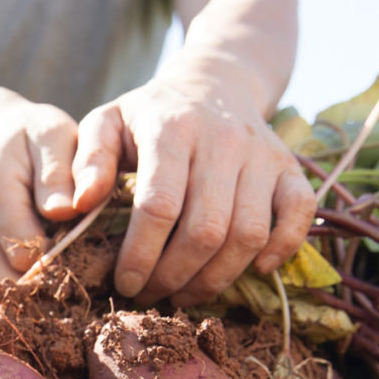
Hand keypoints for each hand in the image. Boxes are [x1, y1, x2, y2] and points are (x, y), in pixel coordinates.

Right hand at [0, 90, 79, 285]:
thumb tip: (65, 211)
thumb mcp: (52, 135)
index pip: (29, 253)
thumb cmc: (32, 136)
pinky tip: (45, 277)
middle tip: (82, 268)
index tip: (89, 248)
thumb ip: (59, 172)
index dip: (64, 258)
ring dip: (33, 294)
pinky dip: (20, 294)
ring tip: (63, 275)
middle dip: (48, 283)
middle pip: (11, 282)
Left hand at [71, 54, 315, 305]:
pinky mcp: (291, 168)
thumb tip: (78, 205)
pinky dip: (282, 249)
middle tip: (151, 296)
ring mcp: (263, 155)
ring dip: (215, 278)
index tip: (124, 283)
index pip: (159, 206)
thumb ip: (87, 161)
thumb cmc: (150, 116)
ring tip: (184, 294)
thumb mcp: (106, 123)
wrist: (215, 83)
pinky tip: (254, 271)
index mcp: (172, 129)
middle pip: (205, 230)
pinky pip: (300, 215)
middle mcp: (224, 140)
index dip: (141, 255)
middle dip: (174, 276)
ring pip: (248, 234)